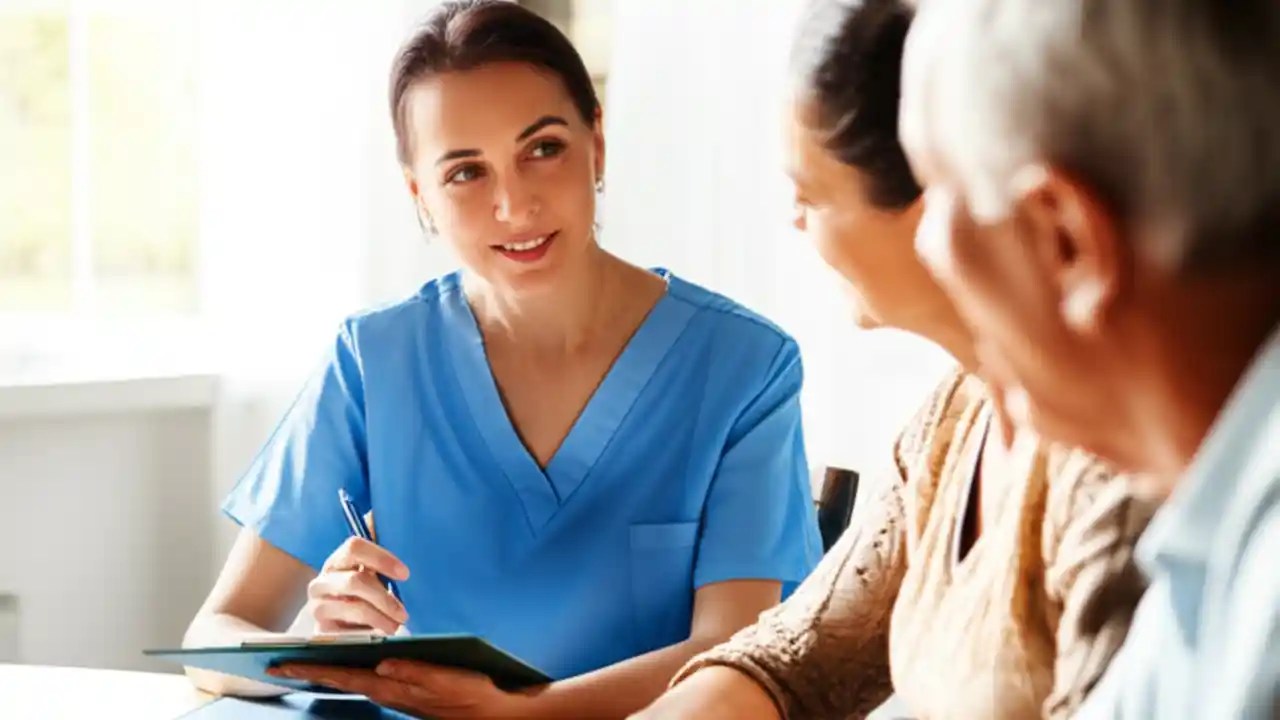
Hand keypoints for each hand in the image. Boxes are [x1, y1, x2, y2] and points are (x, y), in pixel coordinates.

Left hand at [269, 660, 534, 718]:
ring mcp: (397, 696)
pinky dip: (349, 676)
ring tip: (303, 664)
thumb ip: (415, 673)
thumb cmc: (472, 693)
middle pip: (342, 681)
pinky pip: (368, 684)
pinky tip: (346, 669)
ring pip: (353, 683)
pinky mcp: (406, 695)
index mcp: (396, 689)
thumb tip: (383, 664)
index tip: (283, 664)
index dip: (313, 670)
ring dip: (327, 674)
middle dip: (310, 672)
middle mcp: (390, 694)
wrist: (493, 713)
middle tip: (277, 665)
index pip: (345, 677)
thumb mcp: (446, 680)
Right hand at [305, 536, 409, 634]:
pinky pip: (348, 628)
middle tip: (404, 612)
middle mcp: (323, 580)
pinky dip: (369, 629)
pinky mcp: (320, 627)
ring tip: (396, 625)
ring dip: (380, 616)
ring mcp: (318, 604)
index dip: (381, 558)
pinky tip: (381, 631)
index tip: (405, 574)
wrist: (336, 625)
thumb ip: (380, 562)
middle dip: (384, 597)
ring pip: (354, 606)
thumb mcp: (371, 576)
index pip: (354, 547)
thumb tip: (400, 537)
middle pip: (355, 581)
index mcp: (338, 561)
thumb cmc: (361, 596)